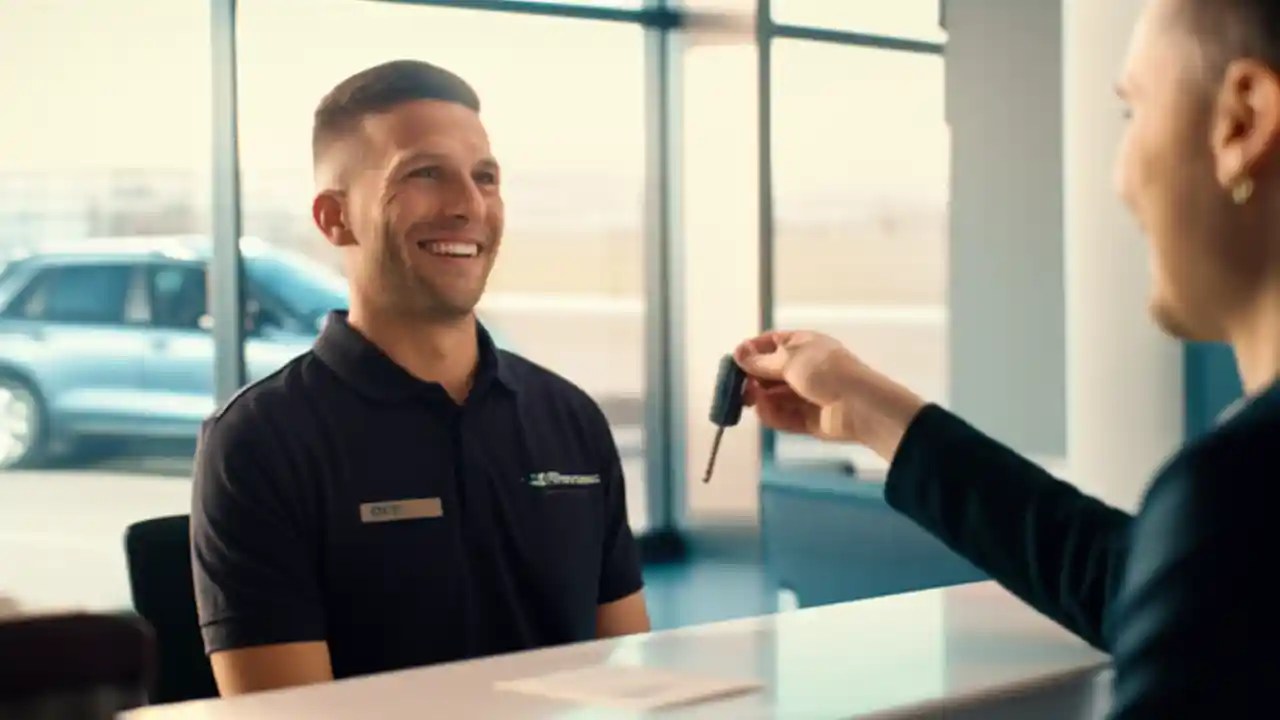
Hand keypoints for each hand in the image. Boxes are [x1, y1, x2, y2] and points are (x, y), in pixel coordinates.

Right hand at [733, 330, 926, 460]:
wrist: (860, 406)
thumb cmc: (825, 372)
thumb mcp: (790, 359)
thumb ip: (761, 361)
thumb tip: (737, 353)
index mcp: (803, 345)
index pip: (771, 343)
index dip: (751, 351)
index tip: (734, 361)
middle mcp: (803, 368)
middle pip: (769, 372)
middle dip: (752, 379)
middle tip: (736, 388)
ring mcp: (805, 394)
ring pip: (773, 396)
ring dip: (760, 398)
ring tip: (752, 401)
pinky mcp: (806, 419)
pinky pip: (783, 415)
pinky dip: (772, 414)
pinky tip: (764, 412)